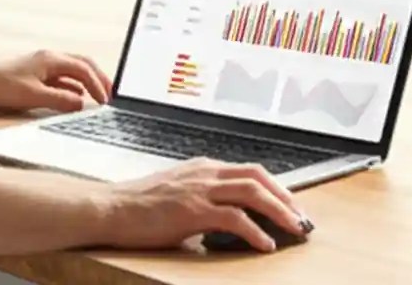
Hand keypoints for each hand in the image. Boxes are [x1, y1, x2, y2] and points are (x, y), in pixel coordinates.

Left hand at [0, 49, 112, 113]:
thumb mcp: (34, 97)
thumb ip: (60, 101)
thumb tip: (82, 104)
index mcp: (50, 59)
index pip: (83, 69)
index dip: (98, 85)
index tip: (106, 101)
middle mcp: (48, 59)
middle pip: (82, 65)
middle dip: (98, 78)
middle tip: (111, 93)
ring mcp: (40, 66)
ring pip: (71, 71)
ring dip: (86, 83)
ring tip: (97, 97)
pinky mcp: (33, 75)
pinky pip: (60, 79)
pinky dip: (71, 88)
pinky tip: (73, 99)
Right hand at [92, 157, 309, 252]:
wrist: (109, 208)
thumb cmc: (136, 206)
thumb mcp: (175, 194)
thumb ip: (201, 200)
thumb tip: (224, 220)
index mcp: (202, 168)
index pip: (249, 171)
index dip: (275, 187)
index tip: (290, 205)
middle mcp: (204, 172)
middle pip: (258, 177)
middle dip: (286, 197)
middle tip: (302, 218)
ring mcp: (199, 189)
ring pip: (252, 192)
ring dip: (280, 211)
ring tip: (295, 229)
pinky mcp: (192, 210)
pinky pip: (234, 217)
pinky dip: (255, 231)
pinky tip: (265, 244)